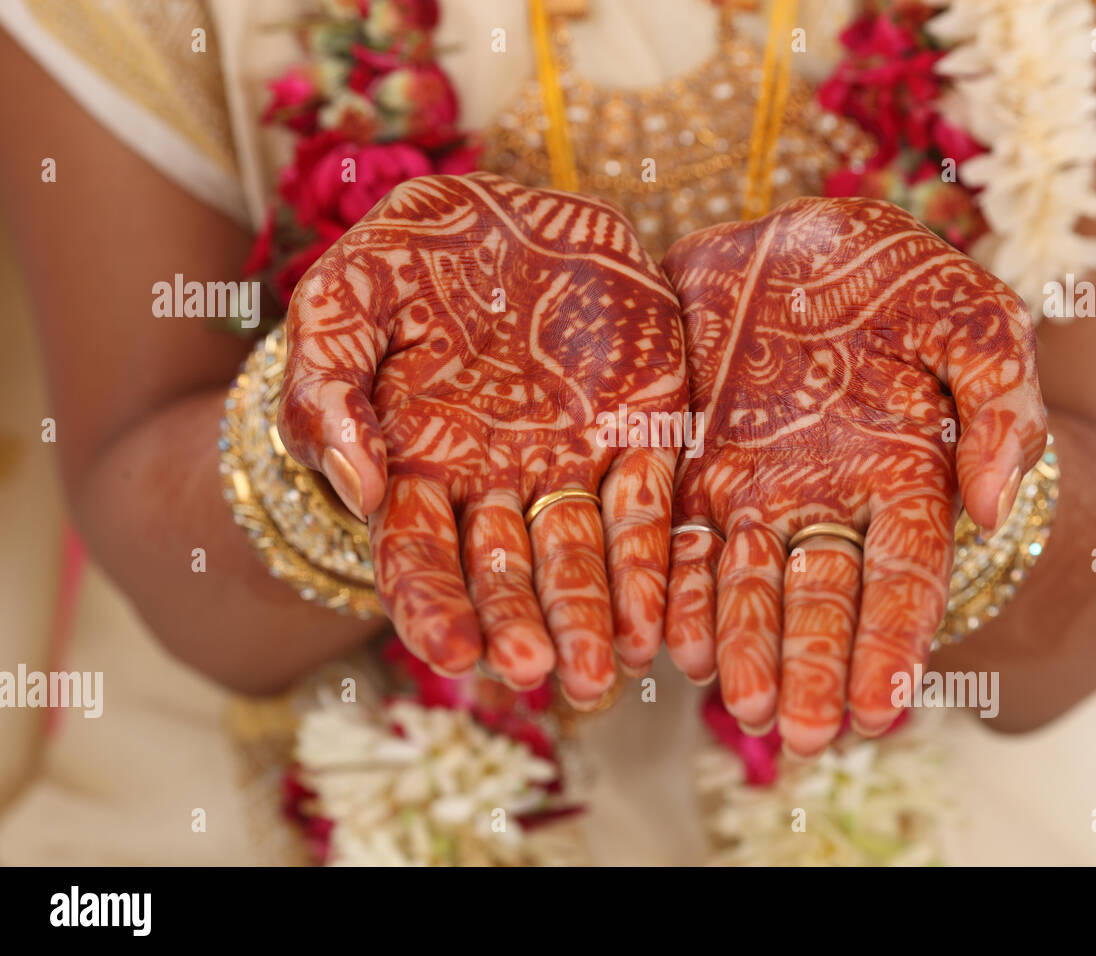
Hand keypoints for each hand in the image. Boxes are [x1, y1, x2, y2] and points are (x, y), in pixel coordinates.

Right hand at [277, 173, 686, 706]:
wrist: (505, 211)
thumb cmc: (408, 260)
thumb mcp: (341, 302)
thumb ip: (330, 395)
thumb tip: (362, 491)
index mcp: (417, 469)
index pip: (417, 558)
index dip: (432, 607)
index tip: (453, 652)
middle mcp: (495, 485)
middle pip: (505, 574)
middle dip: (519, 626)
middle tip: (533, 671)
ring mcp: (570, 464)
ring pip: (580, 557)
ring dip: (590, 617)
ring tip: (601, 672)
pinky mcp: (637, 433)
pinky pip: (646, 505)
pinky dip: (649, 563)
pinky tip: (654, 619)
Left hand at [661, 197, 1046, 753]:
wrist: (792, 239)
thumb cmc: (892, 277)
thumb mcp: (970, 314)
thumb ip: (999, 405)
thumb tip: (992, 508)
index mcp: (903, 477)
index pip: (904, 577)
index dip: (894, 644)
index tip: (884, 709)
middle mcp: (826, 502)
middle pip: (821, 599)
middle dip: (813, 669)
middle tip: (805, 735)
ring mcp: (753, 492)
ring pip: (746, 586)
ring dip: (744, 649)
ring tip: (743, 707)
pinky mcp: (687, 470)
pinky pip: (676, 543)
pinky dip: (675, 594)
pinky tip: (676, 644)